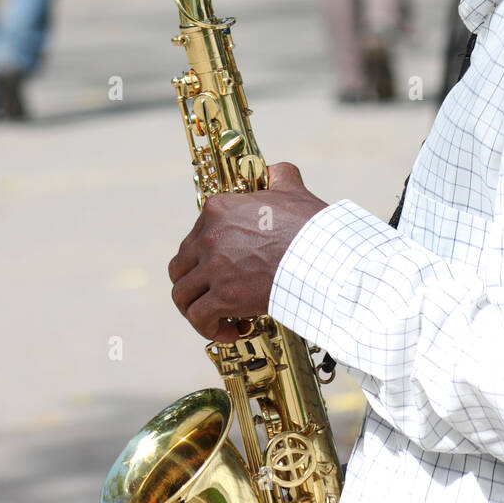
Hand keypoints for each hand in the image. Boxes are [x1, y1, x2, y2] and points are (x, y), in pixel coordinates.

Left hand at [168, 162, 327, 339]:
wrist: (323, 256)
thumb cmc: (311, 226)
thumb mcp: (292, 189)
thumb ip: (278, 175)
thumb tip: (275, 171)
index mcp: (218, 210)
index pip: (193, 237)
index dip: (205, 258)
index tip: (224, 271)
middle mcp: (209, 236)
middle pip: (180, 266)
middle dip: (194, 284)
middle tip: (214, 296)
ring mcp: (214, 267)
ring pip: (182, 294)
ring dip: (195, 310)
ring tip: (217, 318)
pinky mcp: (223, 296)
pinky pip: (198, 317)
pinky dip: (209, 328)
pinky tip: (231, 330)